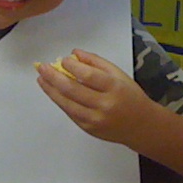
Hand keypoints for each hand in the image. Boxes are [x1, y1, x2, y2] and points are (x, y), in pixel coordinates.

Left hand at [35, 49, 151, 146]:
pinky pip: (69, 112)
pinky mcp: (88, 128)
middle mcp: (104, 105)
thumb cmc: (130, 96)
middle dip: (53, 76)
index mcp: (114, 88)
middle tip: (42, 67)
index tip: (64, 60)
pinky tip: (52, 91)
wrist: (141, 125)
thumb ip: (96, 62)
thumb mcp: (118, 74)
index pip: (88, 75)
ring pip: (66, 103)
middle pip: (72, 89)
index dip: (72, 66)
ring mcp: (94, 119)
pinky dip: (59, 100)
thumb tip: (74, 53)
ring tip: (41, 78)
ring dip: (50, 90)